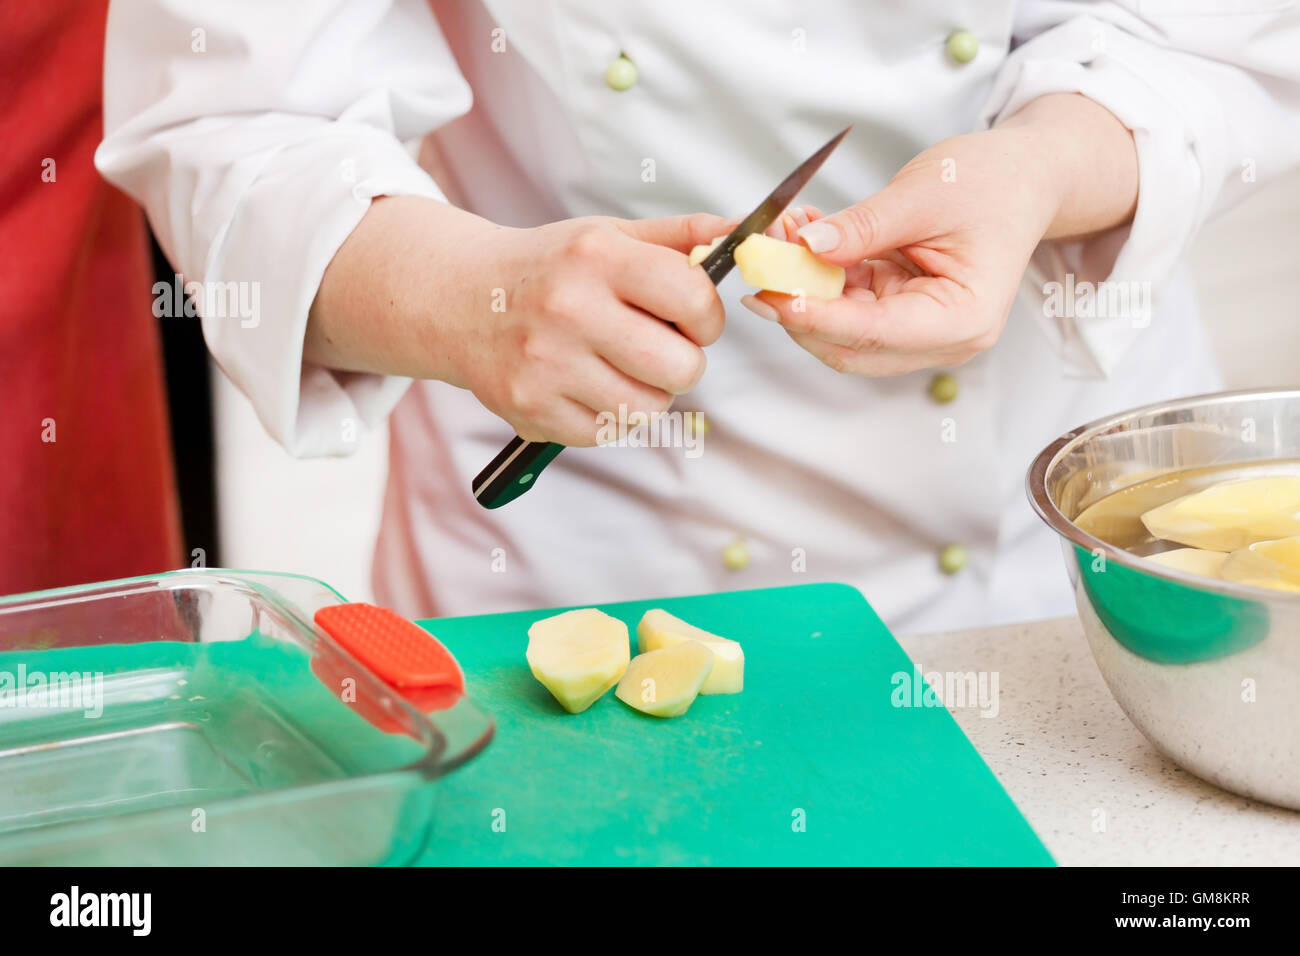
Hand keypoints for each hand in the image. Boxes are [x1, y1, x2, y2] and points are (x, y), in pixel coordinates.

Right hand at [307, 198, 729, 444]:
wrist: (459, 300)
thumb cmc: (549, 269)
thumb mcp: (608, 236)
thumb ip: (680, 237)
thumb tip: (748, 231)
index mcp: (595, 256)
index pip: (694, 296)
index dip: (707, 316)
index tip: (691, 317)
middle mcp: (568, 309)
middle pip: (681, 367)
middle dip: (681, 361)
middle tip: (656, 346)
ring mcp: (545, 365)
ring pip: (648, 408)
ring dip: (647, 393)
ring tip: (619, 366)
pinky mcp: (530, 410)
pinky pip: (607, 432)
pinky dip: (607, 415)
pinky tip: (584, 384)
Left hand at [742, 93, 1138, 375]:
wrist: (1024, 176)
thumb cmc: (993, 183)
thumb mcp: (924, 194)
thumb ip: (863, 227)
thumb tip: (806, 246)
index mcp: (964, 319)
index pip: (875, 333)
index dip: (817, 316)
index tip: (771, 293)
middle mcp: (943, 340)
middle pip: (851, 346)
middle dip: (799, 308)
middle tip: (758, 264)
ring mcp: (921, 332)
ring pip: (842, 331)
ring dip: (804, 290)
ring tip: (777, 238)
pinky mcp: (902, 314)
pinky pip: (849, 306)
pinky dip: (820, 279)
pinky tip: (799, 239)